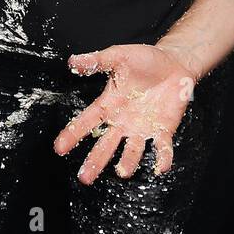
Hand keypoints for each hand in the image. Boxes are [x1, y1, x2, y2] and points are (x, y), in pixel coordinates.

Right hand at [53, 44, 195, 183]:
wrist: (174, 63)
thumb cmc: (145, 59)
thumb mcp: (119, 56)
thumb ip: (97, 61)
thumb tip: (72, 61)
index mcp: (109, 104)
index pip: (87, 121)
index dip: (73, 134)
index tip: (59, 148)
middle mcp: (123, 121)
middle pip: (106, 144)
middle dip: (96, 160)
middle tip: (84, 177)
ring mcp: (142, 128)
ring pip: (133, 150)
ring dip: (128, 161)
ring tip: (123, 172)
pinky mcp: (163, 129)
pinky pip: (162, 147)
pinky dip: (162, 157)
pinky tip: (161, 167)